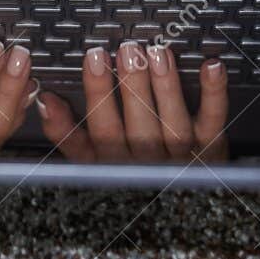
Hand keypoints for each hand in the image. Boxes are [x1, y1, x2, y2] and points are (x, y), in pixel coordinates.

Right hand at [37, 42, 228, 162]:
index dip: (98, 92)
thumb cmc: (128, 172)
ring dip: (166, 85)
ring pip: (173, 122)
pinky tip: (211, 66)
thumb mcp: (90, 161)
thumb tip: (45, 100)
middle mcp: (148, 161)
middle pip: (139, 123)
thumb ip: (66, 132)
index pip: (103, 127)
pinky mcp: (210, 148)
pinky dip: (215, 93)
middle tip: (128, 49)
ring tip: (158, 52)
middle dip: (133, 83)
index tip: (94, 57)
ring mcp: (181, 156)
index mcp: (115, 161)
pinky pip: (213, 120)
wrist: (175, 209)